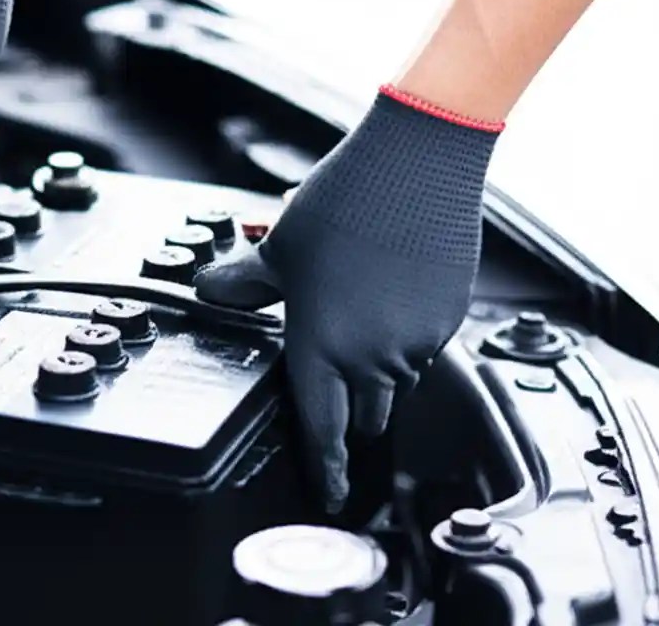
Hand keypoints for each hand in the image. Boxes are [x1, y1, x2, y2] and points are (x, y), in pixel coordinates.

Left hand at [195, 89, 500, 511]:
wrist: (417, 166)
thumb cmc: (344, 203)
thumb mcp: (278, 248)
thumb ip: (243, 285)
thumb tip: (210, 293)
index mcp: (323, 347)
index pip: (323, 429)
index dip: (325, 468)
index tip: (329, 492)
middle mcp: (374, 356)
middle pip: (363, 416)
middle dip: (348, 416)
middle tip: (333, 398)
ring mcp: (417, 342)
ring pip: (393, 384)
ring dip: (374, 374)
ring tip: (354, 325)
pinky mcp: (447, 321)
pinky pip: (421, 352)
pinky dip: (401, 342)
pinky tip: (384, 302)